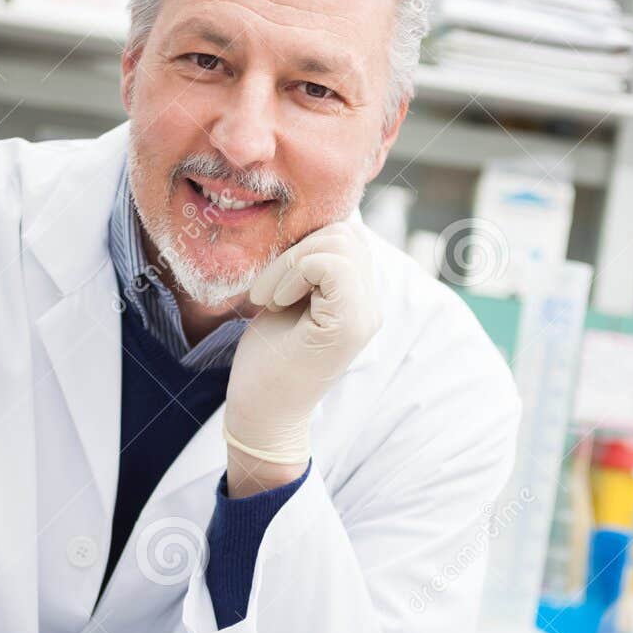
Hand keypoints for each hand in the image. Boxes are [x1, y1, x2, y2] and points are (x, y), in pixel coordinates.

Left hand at [223, 219, 381, 493]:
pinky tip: (277, 303)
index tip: (273, 284)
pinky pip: (331, 263)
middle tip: (269, 291)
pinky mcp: (351, 325)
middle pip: (347, 232)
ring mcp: (365, 316)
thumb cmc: (267, 359)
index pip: (347, 234)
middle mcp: (371, 305)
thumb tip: (314, 219)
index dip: (305, 245)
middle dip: (298, 250)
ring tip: (272, 298)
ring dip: (293, 262)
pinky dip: (295, 273)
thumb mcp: (289, 297)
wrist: (260, 412)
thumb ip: (310, 266)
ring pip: (342, 241)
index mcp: (358, 297)